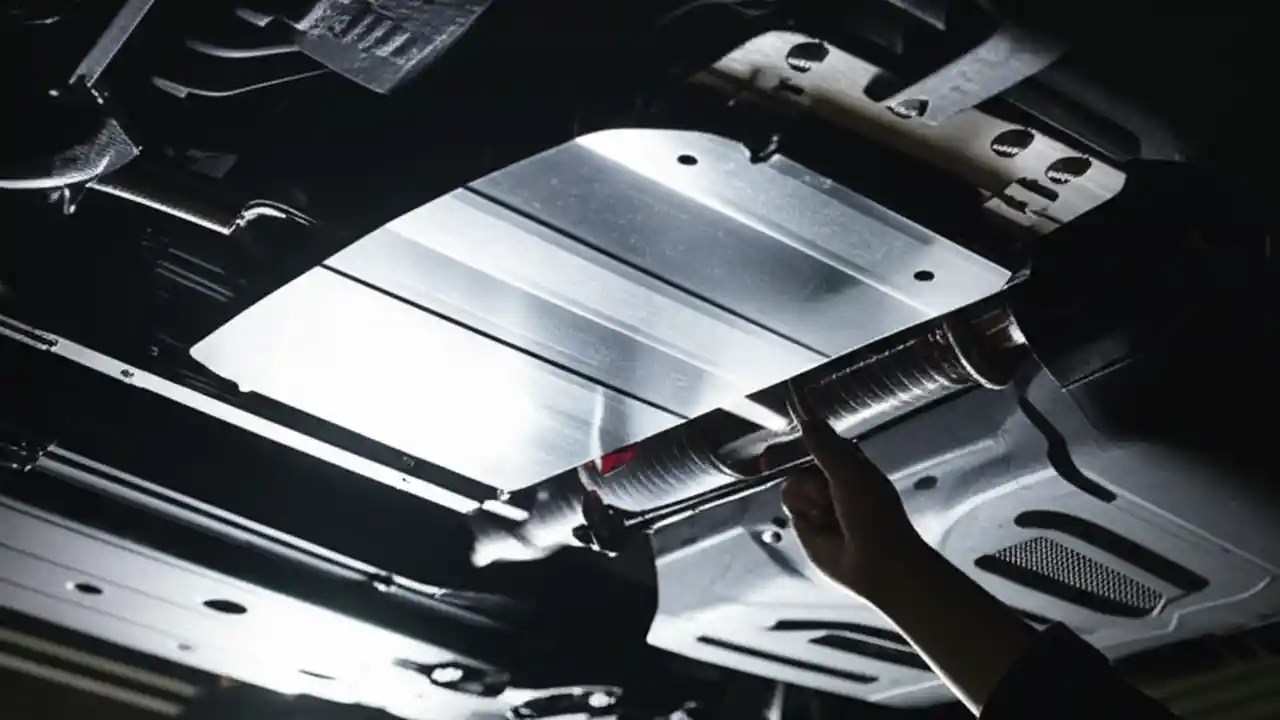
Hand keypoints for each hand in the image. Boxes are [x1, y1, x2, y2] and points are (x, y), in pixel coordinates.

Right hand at [780, 407, 926, 597]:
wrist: (877, 562)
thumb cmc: (873, 514)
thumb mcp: (850, 473)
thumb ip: (825, 446)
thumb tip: (806, 417)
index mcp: (848, 463)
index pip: (820, 440)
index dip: (804, 434)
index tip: (790, 426)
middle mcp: (830, 480)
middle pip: (799, 460)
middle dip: (799, 466)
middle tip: (787, 469)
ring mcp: (817, 502)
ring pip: (792, 483)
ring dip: (807, 494)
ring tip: (827, 511)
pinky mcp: (805, 524)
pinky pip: (789, 505)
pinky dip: (802, 510)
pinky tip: (819, 522)